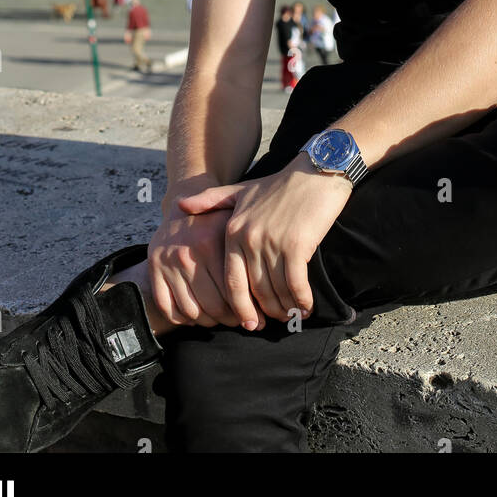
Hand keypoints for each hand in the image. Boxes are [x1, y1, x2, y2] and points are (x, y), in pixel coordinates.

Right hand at [146, 207, 265, 329]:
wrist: (184, 203)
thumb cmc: (219, 219)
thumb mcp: (238, 225)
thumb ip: (255, 252)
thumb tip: (283, 289)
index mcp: (212, 242)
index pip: (234, 291)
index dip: (249, 310)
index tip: (259, 319)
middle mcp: (188, 254)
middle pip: (214, 306)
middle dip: (233, 320)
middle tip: (244, 324)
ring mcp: (168, 263)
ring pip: (192, 312)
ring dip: (210, 322)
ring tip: (223, 320)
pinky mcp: (152, 269)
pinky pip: (168, 307)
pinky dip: (183, 319)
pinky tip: (197, 316)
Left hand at [177, 155, 351, 328]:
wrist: (315, 172)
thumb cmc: (280, 185)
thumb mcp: (241, 189)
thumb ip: (211, 200)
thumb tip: (180, 204)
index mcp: (234, 230)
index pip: (231, 280)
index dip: (240, 306)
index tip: (249, 322)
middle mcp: (249, 238)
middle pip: (254, 290)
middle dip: (264, 312)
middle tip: (272, 323)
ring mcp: (273, 242)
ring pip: (276, 290)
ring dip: (285, 308)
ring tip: (292, 315)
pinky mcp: (297, 246)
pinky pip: (296, 284)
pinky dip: (301, 300)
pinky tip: (306, 307)